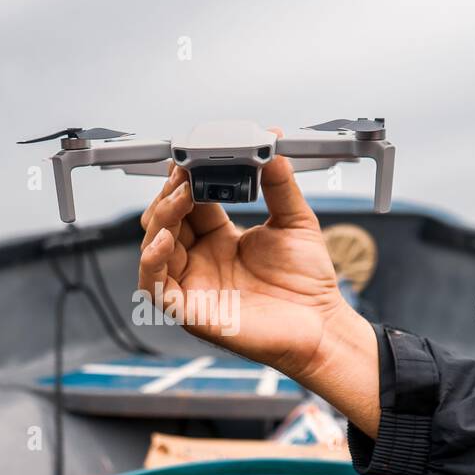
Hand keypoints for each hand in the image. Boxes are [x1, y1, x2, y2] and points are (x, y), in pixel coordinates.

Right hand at [138, 129, 381, 436]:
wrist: (321, 325)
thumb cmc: (309, 284)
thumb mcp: (295, 222)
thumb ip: (280, 186)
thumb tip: (273, 149)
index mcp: (220, 240)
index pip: (189, 204)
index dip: (185, 181)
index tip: (189, 159)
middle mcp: (201, 261)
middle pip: (165, 222)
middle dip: (170, 195)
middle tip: (184, 175)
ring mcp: (193, 286)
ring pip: (154, 249)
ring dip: (160, 220)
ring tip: (179, 198)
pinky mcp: (190, 312)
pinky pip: (155, 287)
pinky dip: (152, 263)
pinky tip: (165, 241)